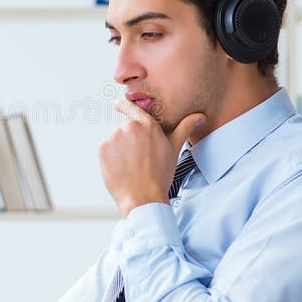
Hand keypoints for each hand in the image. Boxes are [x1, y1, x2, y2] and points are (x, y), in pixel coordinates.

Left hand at [99, 100, 204, 217]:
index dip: (125, 106)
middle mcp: (129, 127)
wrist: (144, 198)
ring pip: (115, 140)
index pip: (133, 109)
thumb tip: (199, 116)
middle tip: (139, 159)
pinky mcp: (102, 149)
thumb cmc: (161, 175)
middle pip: (126, 130)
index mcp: (147, 125)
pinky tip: (121, 169)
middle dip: (130, 141)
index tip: (118, 104)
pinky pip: (106, 150)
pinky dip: (111, 158)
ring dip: (120, 150)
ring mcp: (114, 137)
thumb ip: (184, 128)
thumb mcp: (174, 149)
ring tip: (132, 166)